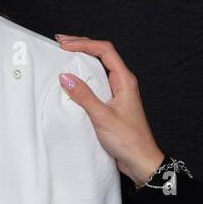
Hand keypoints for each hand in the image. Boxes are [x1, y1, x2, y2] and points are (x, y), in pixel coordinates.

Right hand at [54, 33, 165, 186]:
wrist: (141, 161)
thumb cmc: (129, 140)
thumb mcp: (102, 117)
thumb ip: (84, 96)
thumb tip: (66, 77)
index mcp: (125, 80)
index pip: (105, 50)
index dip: (84, 43)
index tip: (65, 44)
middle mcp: (123, 83)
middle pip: (103, 54)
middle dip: (82, 45)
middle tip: (61, 42)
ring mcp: (118, 92)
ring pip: (100, 67)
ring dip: (83, 59)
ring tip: (65, 55)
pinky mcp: (112, 103)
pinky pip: (97, 83)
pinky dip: (84, 76)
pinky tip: (74, 80)